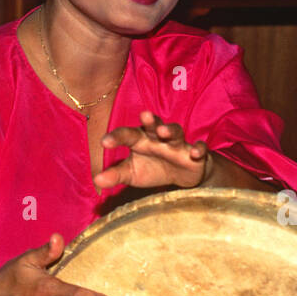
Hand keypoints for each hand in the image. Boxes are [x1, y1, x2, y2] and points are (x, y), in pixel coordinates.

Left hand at [94, 110, 210, 191]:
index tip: (104, 143)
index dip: (116, 137)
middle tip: (143, 115)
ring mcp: (178, 144)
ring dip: (170, 130)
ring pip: (176, 132)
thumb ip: (116, 175)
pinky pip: (199, 148)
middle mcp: (159, 138)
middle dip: (150, 120)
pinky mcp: (195, 154)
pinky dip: (198, 149)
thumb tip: (97, 181)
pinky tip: (194, 152)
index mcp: (140, 140)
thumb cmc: (153, 170)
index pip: (127, 135)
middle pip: (153, 125)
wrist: (183, 177)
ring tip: (164, 132)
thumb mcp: (132, 174)